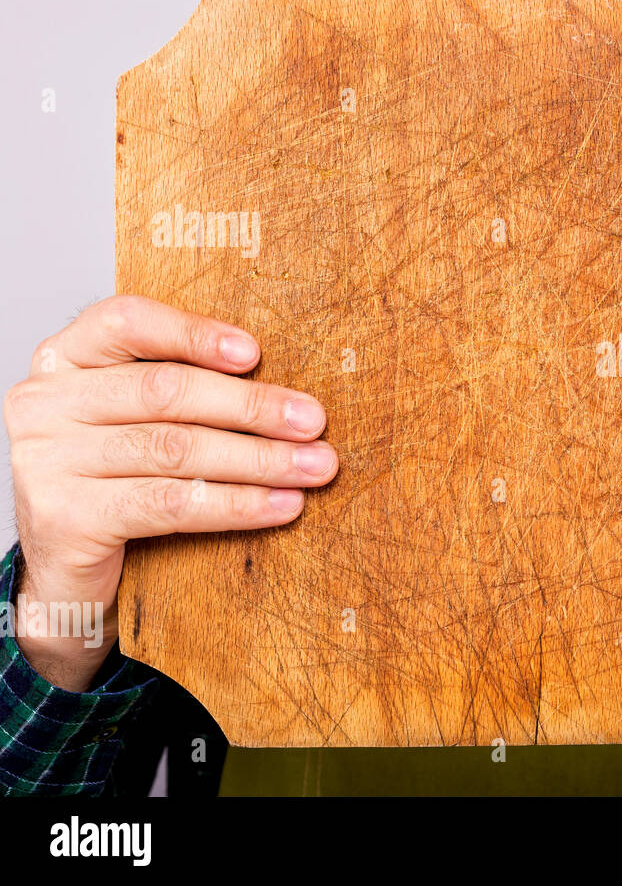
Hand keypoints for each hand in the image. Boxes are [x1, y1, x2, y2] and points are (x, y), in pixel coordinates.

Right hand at [3, 295, 337, 689]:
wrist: (63, 564)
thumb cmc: (115, 476)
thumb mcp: (134, 418)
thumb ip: (181, 387)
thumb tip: (285, 392)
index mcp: (64, 359)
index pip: (125, 321)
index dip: (193, 332)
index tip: (255, 353)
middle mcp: (43, 403)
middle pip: (165, 391)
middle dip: (252, 407)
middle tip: (314, 422)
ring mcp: (47, 461)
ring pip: (176, 449)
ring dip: (260, 459)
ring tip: (315, 467)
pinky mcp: (66, 518)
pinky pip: (172, 503)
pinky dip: (238, 503)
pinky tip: (282, 505)